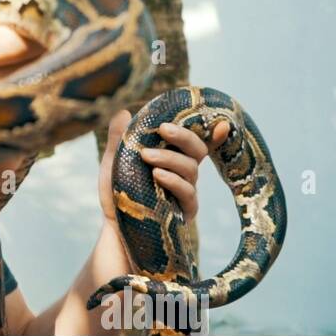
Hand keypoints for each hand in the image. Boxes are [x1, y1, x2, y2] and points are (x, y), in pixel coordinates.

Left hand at [98, 110, 229, 223]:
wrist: (114, 223)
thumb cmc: (118, 191)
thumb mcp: (115, 162)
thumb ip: (120, 139)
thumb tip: (123, 112)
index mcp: (173, 157)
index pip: (195, 142)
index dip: (215, 134)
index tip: (222, 123)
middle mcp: (184, 173)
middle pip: (198, 150)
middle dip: (183, 136)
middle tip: (162, 129)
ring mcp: (187, 192)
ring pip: (190, 169)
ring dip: (170, 159)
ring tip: (146, 156)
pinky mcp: (185, 211)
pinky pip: (186, 193)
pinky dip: (173, 180)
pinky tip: (158, 175)